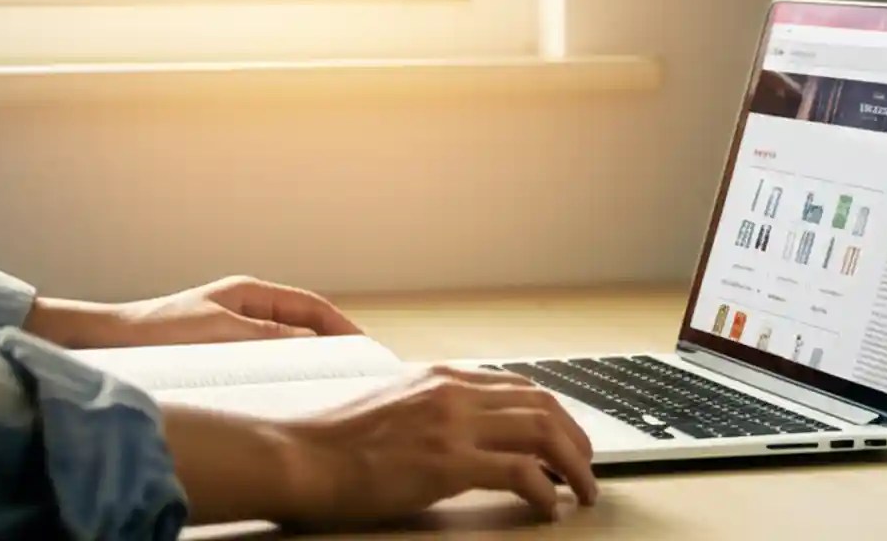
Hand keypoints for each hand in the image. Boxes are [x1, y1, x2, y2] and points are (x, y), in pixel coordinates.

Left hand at [23, 275, 361, 347]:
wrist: (116, 342)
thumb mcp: (224, 333)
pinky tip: (292, 386)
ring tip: (334, 378)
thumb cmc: (163, 333)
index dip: (342, 325)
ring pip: (287, 338)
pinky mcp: (223, 347)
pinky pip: (268, 353)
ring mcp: (235, 324)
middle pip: (304, 320)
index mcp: (251, 292)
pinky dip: (287, 366)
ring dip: (311, 355)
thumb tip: (313, 338)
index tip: (366, 347)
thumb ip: (271, 335)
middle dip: (333, 340)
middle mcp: (246, 305)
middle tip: (359, 367)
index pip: (312, 305)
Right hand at [162, 366, 595, 528]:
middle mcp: (453, 392)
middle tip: (586, 470)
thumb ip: (430, 409)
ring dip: (574, 465)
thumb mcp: (391, 406)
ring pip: (543, 431)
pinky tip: (549, 508)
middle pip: (542, 404)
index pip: (519, 387)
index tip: (566, 442)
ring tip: (582, 491)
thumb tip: (463, 433)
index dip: (554, 416)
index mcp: (440, 377)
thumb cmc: (333, 441)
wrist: (300, 456)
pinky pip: (521, 472)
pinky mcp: (448, 463)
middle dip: (576, 439)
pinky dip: (546, 491)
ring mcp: (452, 425)